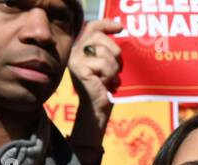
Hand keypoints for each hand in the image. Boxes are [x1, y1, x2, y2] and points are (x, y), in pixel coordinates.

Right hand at [68, 20, 123, 139]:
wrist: (98, 109)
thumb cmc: (105, 89)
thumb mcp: (109, 67)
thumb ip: (109, 52)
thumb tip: (121, 37)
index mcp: (83, 49)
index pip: (93, 28)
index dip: (106, 24)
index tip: (120, 27)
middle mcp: (76, 51)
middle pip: (101, 38)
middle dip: (115, 53)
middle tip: (117, 70)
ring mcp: (76, 58)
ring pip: (105, 53)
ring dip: (114, 69)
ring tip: (110, 80)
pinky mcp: (79, 68)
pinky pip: (103, 64)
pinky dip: (111, 76)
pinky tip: (106, 85)